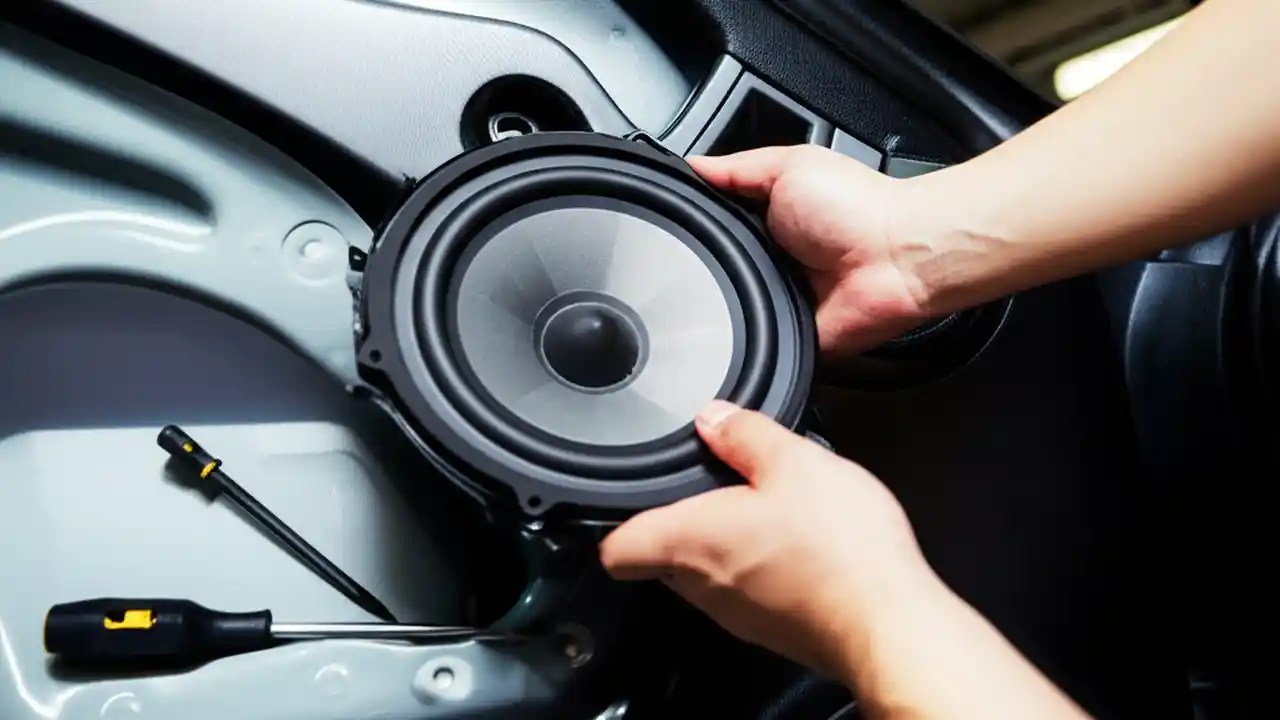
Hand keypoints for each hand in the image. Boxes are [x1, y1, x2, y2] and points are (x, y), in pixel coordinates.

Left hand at [599, 400, 932, 677]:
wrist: (892, 624)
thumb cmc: (841, 551)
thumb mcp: (793, 461)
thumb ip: (744, 433)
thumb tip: (715, 416)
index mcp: (689, 541)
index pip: (615, 548)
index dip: (615, 520)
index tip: (631, 495)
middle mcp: (703, 587)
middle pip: (662, 557)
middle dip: (682, 521)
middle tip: (717, 487)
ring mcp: (737, 616)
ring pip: (707, 575)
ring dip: (726, 543)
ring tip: (767, 511)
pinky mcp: (773, 630)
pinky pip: (748, 593)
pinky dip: (762, 567)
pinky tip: (800, 544)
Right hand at [691, 146, 934, 355]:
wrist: (895, 258)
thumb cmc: (856, 208)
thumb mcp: (787, 166)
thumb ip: (737, 169)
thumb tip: (693, 167)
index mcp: (769, 219)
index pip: (715, 225)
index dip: (692, 224)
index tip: (668, 220)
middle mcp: (774, 259)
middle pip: (716, 266)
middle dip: (704, 262)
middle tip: (692, 254)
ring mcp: (782, 297)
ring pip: (729, 304)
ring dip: (724, 296)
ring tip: (727, 280)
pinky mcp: (791, 333)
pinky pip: (755, 338)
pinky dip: (748, 330)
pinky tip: (745, 313)